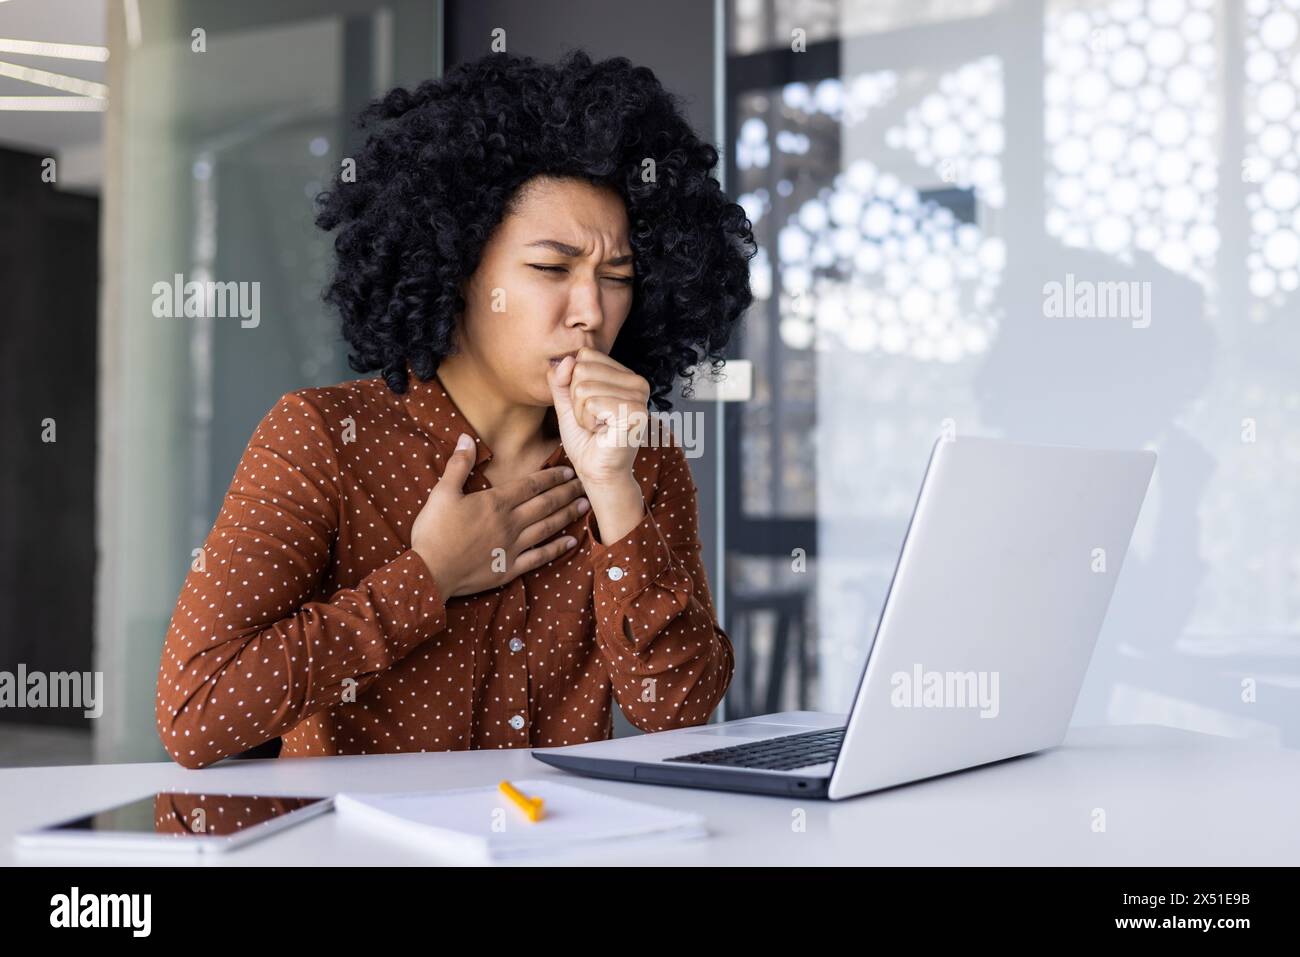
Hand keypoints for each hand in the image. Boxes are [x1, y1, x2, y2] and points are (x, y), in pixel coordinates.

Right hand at [411, 434, 588, 597]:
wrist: (430, 572)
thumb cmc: (433, 532)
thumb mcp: (442, 493)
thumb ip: (458, 465)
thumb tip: (465, 437)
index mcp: (495, 502)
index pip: (531, 485)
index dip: (552, 476)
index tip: (569, 470)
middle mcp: (510, 522)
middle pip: (545, 504)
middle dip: (566, 492)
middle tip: (585, 485)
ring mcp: (513, 546)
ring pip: (548, 527)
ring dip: (567, 515)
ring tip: (584, 506)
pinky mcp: (510, 568)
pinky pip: (540, 557)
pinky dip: (557, 549)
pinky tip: (572, 542)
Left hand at [547, 347, 650, 488]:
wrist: (598, 473)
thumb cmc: (586, 441)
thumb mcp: (567, 404)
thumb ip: (562, 380)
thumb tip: (567, 359)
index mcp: (625, 375)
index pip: (586, 355)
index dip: (575, 383)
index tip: (589, 407)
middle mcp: (637, 381)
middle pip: (582, 369)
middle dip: (576, 399)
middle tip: (593, 420)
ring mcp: (639, 396)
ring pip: (583, 387)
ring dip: (581, 413)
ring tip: (597, 427)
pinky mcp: (635, 411)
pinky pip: (591, 403)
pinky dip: (587, 421)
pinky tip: (602, 432)